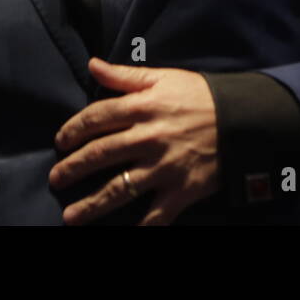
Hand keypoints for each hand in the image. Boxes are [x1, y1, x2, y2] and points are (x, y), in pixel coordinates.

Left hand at [49, 57, 220, 225]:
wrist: (243, 119)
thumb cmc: (199, 96)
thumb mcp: (163, 78)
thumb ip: (125, 75)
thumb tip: (92, 65)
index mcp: (142, 107)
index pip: (96, 118)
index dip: (73, 130)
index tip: (60, 141)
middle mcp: (148, 138)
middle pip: (100, 154)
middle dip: (73, 168)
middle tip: (55, 178)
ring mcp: (164, 167)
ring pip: (119, 188)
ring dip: (91, 204)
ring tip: (70, 217)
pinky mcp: (182, 190)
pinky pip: (156, 216)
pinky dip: (140, 229)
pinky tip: (124, 234)